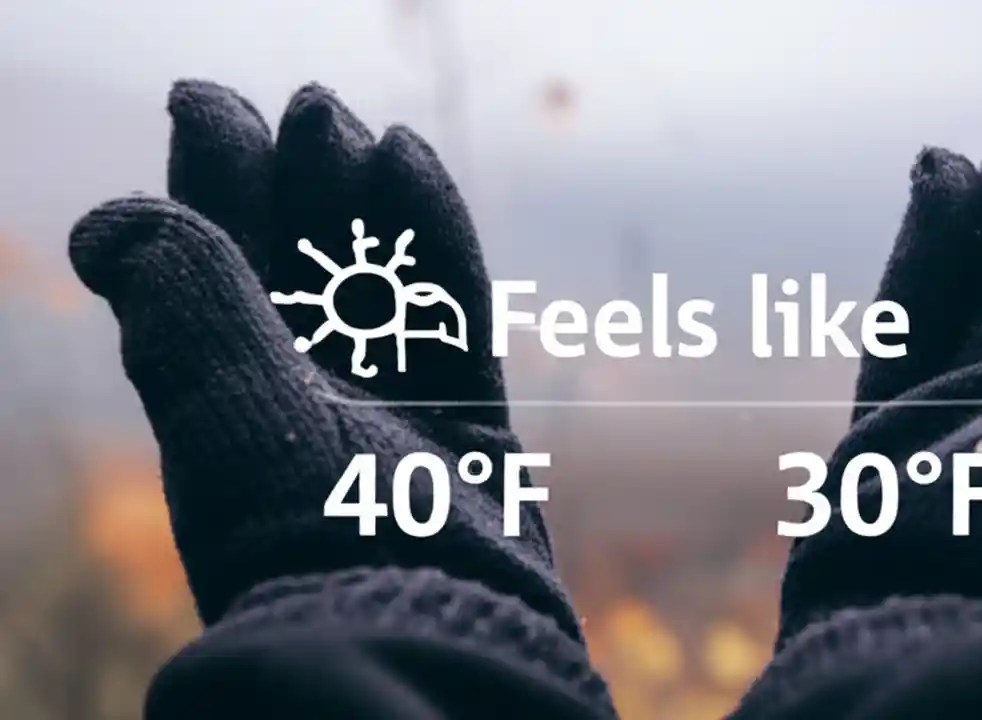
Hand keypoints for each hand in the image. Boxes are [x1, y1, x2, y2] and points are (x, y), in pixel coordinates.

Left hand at [68, 81, 574, 638]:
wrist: (418, 622)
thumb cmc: (308, 528)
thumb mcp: (226, 412)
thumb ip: (188, 303)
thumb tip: (113, 222)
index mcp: (226, 388)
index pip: (212, 261)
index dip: (207, 179)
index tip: (206, 102)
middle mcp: (302, 390)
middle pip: (298, 258)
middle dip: (296, 177)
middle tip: (308, 107)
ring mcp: (387, 397)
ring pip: (374, 273)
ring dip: (364, 196)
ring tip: (357, 127)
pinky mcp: (461, 408)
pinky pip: (446, 301)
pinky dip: (434, 233)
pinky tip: (415, 161)